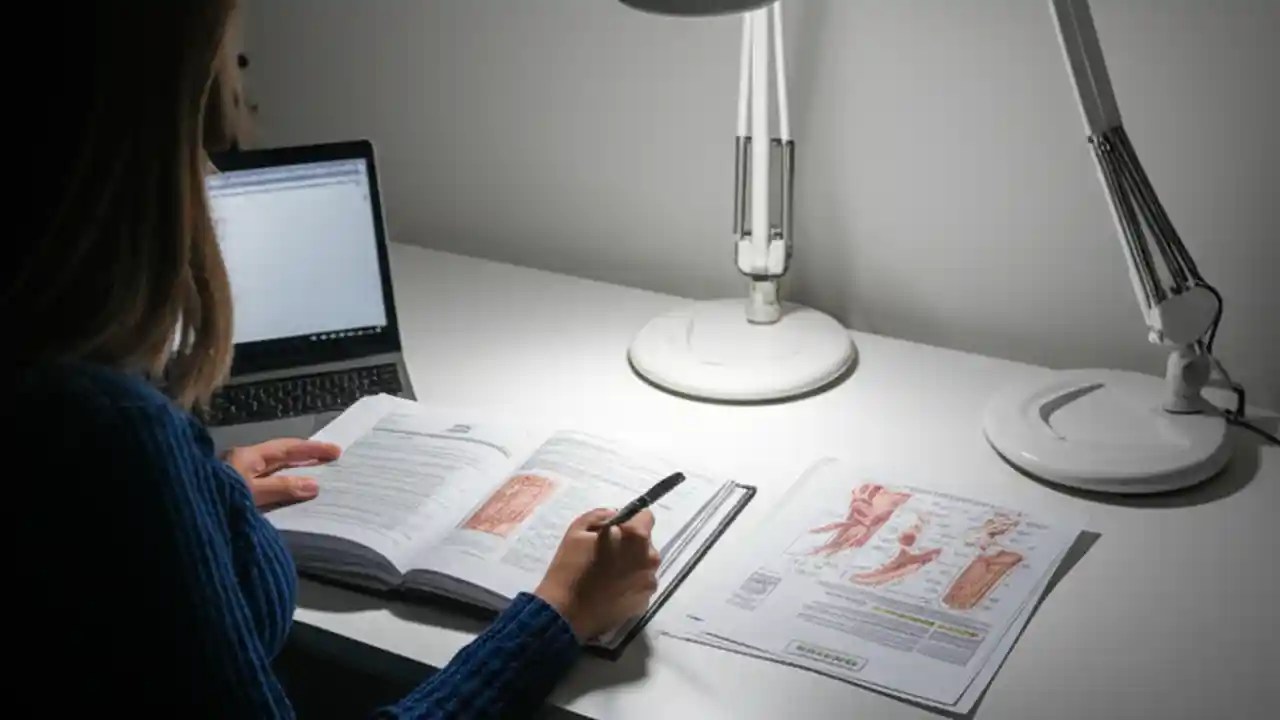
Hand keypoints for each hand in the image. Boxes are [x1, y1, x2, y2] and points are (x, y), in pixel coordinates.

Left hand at [224, 439, 340, 510]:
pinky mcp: (235, 492)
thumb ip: (282, 488)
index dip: (312, 449)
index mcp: (247, 457)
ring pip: (272, 468)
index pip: (286, 448)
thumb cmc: (219, 499)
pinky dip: (283, 482)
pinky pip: (266, 482)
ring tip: (316, 472)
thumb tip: (314, 484)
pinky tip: (291, 489)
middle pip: (279, 455)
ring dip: (294, 469)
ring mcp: (237, 476)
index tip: (336, 452)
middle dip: (305, 455)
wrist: (184, 516)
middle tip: (331, 457)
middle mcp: (242, 462)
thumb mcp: (252, 493)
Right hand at [534, 508, 660, 640]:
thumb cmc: (570, 568)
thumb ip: (601, 515)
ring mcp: (649, 584)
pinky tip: (610, 591)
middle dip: (630, 545)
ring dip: (631, 566)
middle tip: (606, 554)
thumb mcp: (577, 530)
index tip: (615, 529)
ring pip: (643, 566)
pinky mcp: (644, 604)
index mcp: (636, 538)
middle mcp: (650, 559)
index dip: (630, 520)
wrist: (566, 614)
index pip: (646, 516)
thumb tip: (615, 516)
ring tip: (607, 576)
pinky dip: (630, 586)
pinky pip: (640, 586)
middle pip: (645, 544)